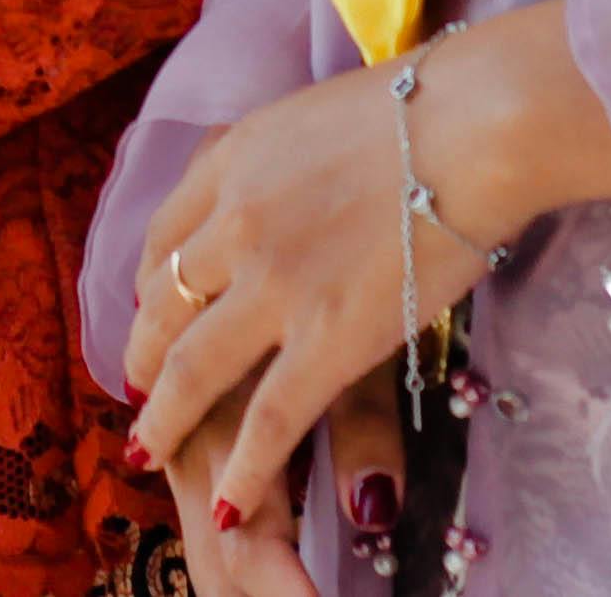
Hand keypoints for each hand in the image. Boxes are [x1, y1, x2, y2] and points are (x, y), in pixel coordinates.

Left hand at [124, 2, 610, 548]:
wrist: (474, 125)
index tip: (147, 311)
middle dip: (142, 355)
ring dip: (164, 418)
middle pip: (164, 303)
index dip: (148, 285)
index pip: (164, 234)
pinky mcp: (327, 340)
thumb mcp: (319, 113)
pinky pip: (268, 420)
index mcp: (234, 160)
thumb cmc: (427, 107)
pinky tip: (229, 501)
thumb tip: (290, 177)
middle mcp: (235, 222)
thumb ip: (285, 158)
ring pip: (192, 368)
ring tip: (149, 452)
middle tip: (136, 389)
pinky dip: (242, 468)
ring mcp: (275, 285)